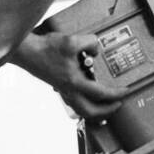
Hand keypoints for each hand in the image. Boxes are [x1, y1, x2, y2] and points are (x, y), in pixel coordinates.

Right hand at [11, 31, 128, 119]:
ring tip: (104, 105)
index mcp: (74, 82)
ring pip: (81, 110)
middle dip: (106, 111)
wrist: (26, 52)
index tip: (126, 91)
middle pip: (90, 112)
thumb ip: (90, 43)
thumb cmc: (46, 48)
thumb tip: (97, 49)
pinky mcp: (58, 87)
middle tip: (117, 105)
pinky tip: (88, 96)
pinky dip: (84, 103)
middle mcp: (69, 90)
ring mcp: (62, 90)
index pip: (101, 94)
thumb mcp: (72, 41)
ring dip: (95, 111)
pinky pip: (74, 102)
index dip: (116, 94)